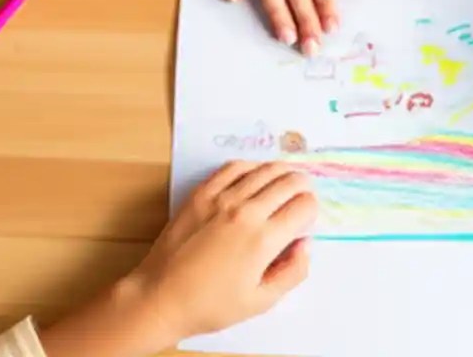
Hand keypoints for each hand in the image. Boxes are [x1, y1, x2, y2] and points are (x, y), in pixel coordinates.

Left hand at [40, 161, 317, 356]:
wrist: (160, 296)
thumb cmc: (209, 305)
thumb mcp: (261, 301)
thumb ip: (293, 272)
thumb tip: (305, 245)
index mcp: (263, 240)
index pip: (304, 206)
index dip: (312, 210)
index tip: (306, 219)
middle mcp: (246, 212)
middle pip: (289, 182)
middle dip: (303, 186)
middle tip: (303, 194)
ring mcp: (221, 199)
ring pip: (265, 170)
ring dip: (283, 171)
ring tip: (288, 178)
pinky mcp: (201, 194)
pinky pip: (234, 167)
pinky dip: (252, 166)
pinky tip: (257, 173)